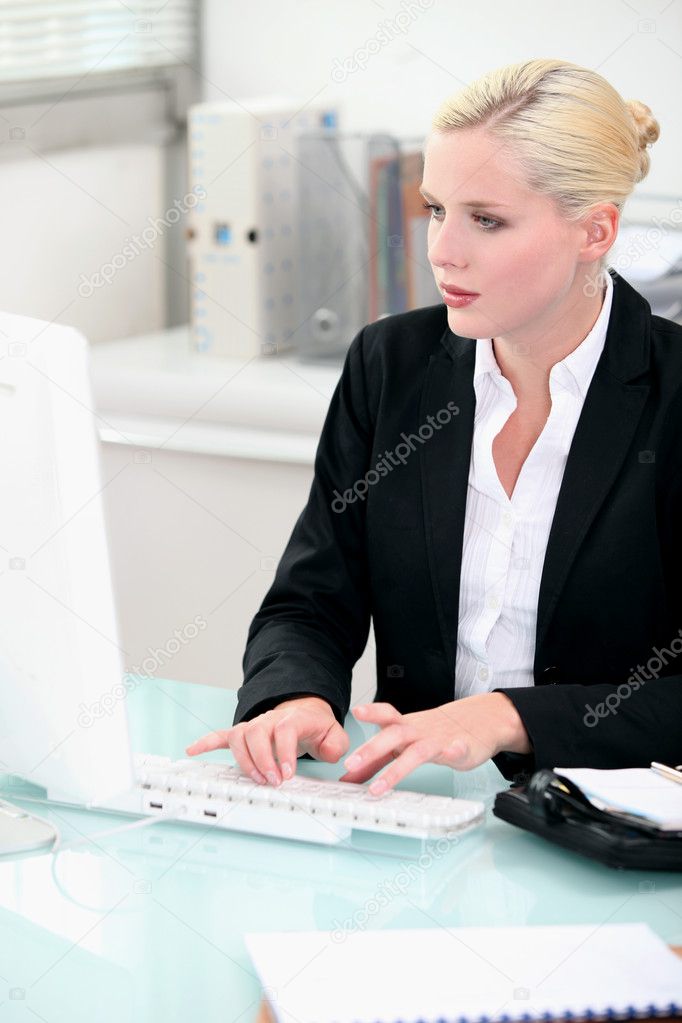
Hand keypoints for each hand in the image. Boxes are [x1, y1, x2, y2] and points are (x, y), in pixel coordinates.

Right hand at [185, 696, 349, 786]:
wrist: (304, 713)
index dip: (284, 752)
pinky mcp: (244, 734)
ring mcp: (255, 725)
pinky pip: (221, 735)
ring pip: (240, 735)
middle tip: (273, 781)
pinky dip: (206, 742)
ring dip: (245, 760)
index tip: (287, 774)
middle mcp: (270, 719)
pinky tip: (193, 750)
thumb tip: (327, 753)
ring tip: (257, 779)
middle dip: (263, 759)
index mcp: (293, 718)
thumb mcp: (335, 735)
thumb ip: (335, 744)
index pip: (285, 729)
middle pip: (257, 731)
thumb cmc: (316, 727)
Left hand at [338, 693, 530, 793]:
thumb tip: (351, 774)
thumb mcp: (405, 741)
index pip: (385, 719)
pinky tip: (454, 753)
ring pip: (418, 752)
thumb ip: (378, 758)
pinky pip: (458, 750)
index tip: (355, 712)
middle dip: (371, 749)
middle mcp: (418, 732)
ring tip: (380, 787)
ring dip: (397, 770)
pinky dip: (455, 751)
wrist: (478, 720)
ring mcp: (439, 741)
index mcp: (404, 727)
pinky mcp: (461, 749)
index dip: (371, 714)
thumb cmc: (436, 733)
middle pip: (394, 735)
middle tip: (351, 764)